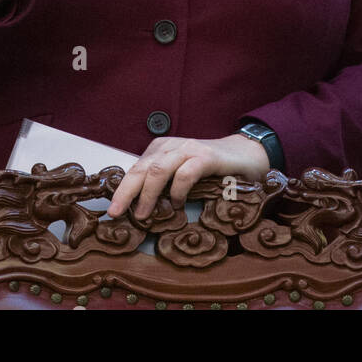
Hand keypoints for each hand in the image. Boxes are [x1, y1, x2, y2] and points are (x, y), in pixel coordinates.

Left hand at [107, 134, 270, 218]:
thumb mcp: (182, 171)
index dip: (122, 189)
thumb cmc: (213, 168)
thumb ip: (164, 181)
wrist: (248, 153)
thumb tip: (138, 205)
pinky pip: (185, 174)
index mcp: (162, 149)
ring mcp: (190, 149)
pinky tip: (176, 204)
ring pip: (158, 170)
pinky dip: (177, 191)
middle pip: (141, 168)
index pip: (136, 169)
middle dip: (125, 192)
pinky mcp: (207, 157)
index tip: (113, 210)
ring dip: (147, 195)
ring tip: (143, 215)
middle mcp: (173, 146)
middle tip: (115, 213)